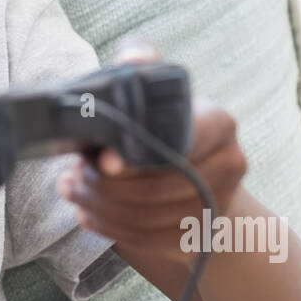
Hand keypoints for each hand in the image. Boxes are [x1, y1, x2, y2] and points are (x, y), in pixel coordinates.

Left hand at [55, 39, 246, 261]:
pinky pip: (149, 241)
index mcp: (219, 123)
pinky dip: (111, 228)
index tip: (102, 161)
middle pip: (158, 187)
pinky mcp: (199, 237)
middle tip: (71, 177)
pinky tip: (88, 213)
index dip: (137, 155)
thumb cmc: (166, 126)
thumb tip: (132, 59)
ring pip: (148, 218)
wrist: (198, 171)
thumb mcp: (156, 88)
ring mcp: (217, 206)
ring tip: (73, 190)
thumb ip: (142, 65)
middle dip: (104, 186)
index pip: (180, 141)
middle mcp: (229, 165)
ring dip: (100, 207)